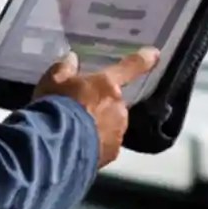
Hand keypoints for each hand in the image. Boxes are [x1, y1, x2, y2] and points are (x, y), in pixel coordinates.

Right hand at [33, 47, 160, 168]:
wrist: (55, 148)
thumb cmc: (55, 107)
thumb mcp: (52, 82)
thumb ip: (64, 69)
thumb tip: (72, 59)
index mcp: (107, 85)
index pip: (129, 67)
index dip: (143, 60)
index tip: (155, 54)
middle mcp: (118, 107)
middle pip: (114, 102)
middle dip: (102, 105)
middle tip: (79, 112)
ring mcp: (117, 133)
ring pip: (112, 125)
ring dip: (98, 127)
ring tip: (74, 133)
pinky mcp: (111, 154)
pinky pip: (105, 146)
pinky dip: (95, 145)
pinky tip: (77, 148)